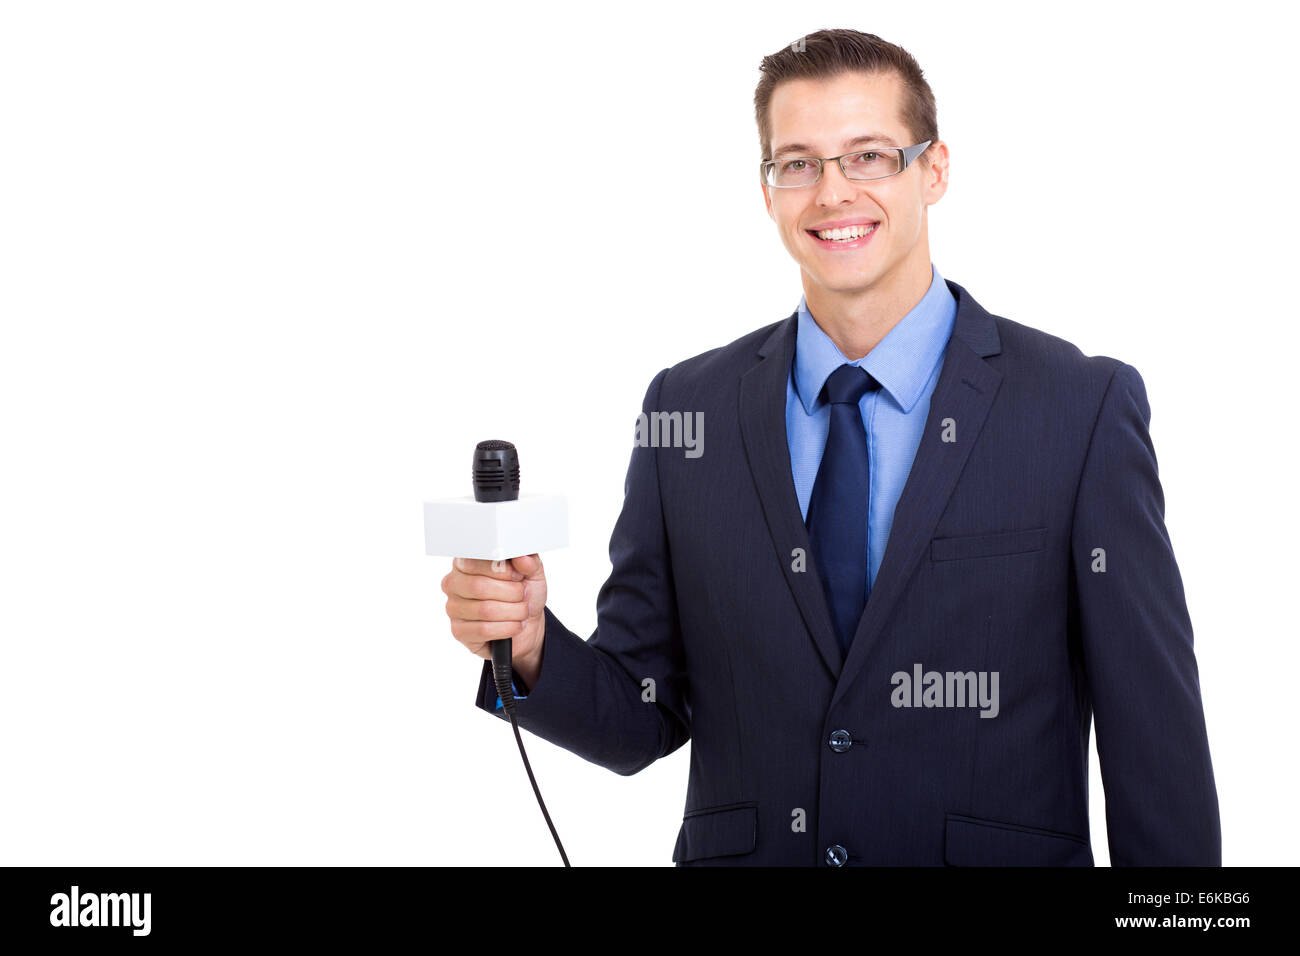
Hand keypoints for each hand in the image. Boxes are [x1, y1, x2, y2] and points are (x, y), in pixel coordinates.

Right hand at [441, 553, 546, 688]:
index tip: (517, 575)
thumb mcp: (532, 573)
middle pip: (478, 587)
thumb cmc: (523, 594)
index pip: (474, 561)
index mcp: (466, 562)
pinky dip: (508, 628)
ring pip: (484, 610)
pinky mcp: (459, 631)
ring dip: (513, 612)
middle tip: (523, 595)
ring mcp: (453, 608)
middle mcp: (454, 583)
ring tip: (523, 611)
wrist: (527, 623)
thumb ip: (528, 561)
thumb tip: (521, 558)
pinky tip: (516, 625)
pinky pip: (484, 630)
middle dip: (510, 593)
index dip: (501, 570)